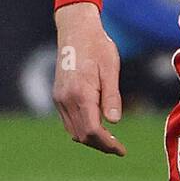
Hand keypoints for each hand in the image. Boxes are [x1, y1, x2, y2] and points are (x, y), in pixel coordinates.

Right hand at [53, 2, 125, 155]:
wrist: (76, 30)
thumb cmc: (98, 46)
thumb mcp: (111, 68)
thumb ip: (111, 96)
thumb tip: (115, 122)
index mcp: (80, 93)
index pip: (92, 131)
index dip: (107, 144)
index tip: (121, 150)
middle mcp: (66, 99)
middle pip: (81, 135)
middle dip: (100, 145)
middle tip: (118, 148)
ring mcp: (59, 98)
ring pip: (73, 131)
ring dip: (90, 139)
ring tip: (110, 140)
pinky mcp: (58, 95)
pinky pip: (68, 121)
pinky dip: (81, 129)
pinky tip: (96, 126)